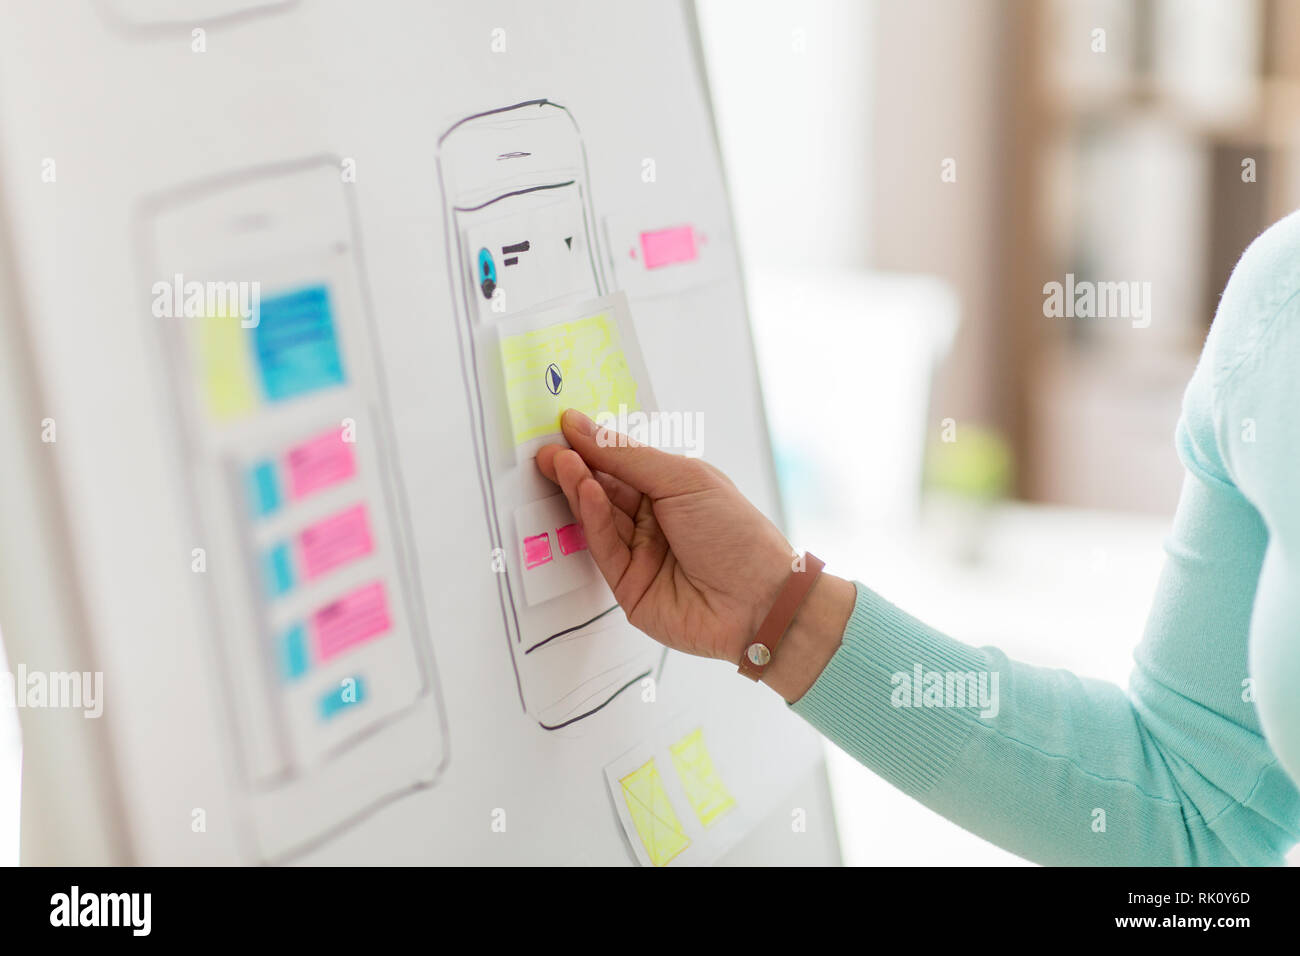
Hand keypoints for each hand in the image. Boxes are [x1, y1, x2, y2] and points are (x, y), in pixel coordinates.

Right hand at [535, 409, 795, 665]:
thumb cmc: (736, 532)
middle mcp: (653, 522)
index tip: (562, 430)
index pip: (621, 465)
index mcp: (671, 491)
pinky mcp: (628, 587)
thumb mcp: (683, 479)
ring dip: (580, 490)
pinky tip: (586, 492)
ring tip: (562, 464)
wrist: (761, 601)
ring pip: (598, 519)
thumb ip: (626, 456)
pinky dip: (593, 520)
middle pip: (603, 491)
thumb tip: (581, 426)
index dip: (592, 448)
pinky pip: (604, 549)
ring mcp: (639, 555)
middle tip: (547, 451)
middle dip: (576, 469)